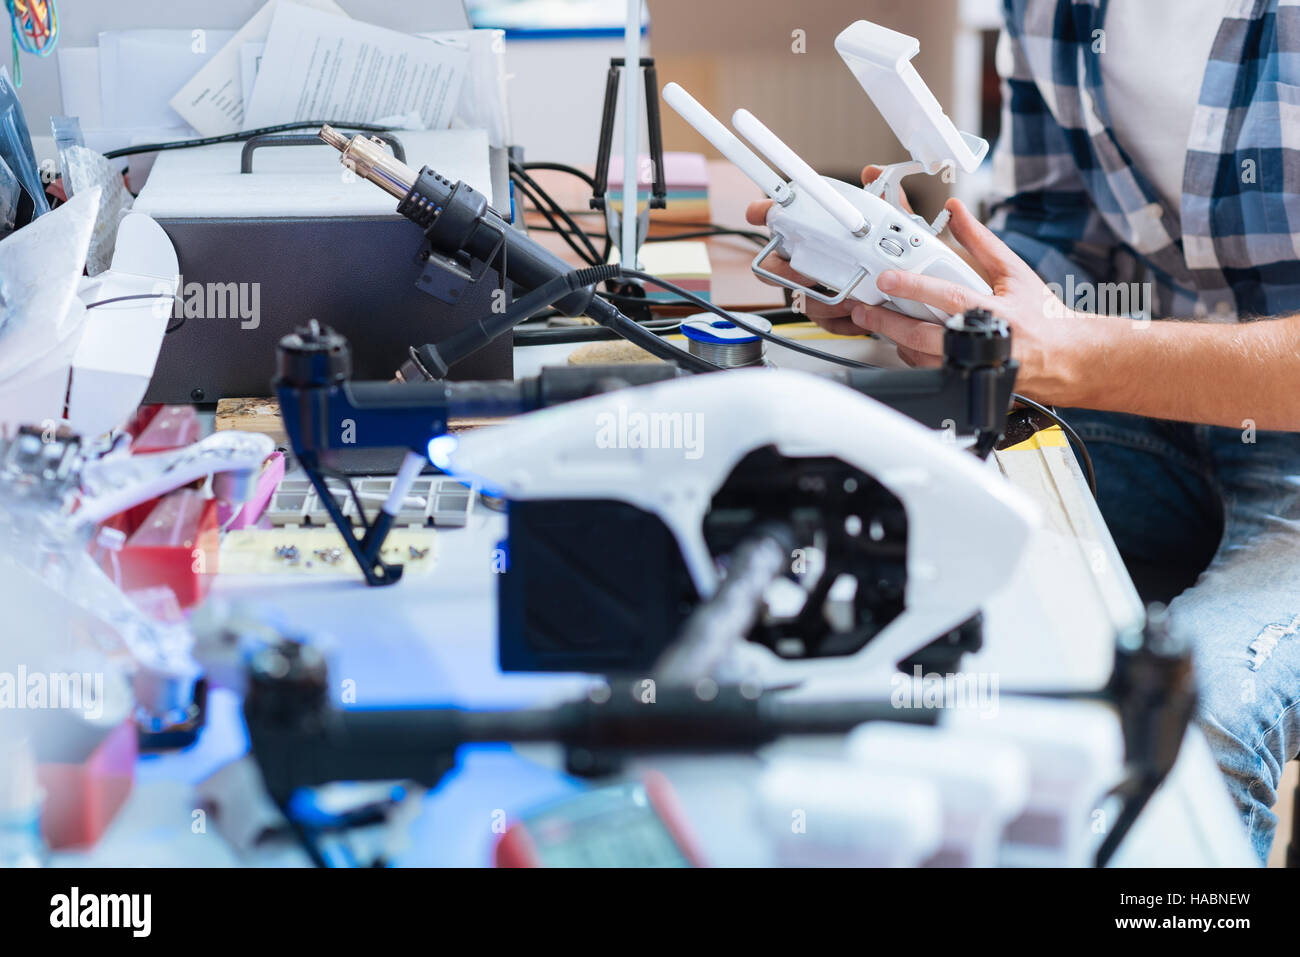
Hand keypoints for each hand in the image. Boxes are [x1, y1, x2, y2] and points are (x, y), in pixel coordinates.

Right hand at [745, 165, 912, 336]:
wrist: (902, 285)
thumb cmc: (884, 250)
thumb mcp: (890, 220)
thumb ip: (883, 197)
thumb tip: (874, 172)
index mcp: (810, 235)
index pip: (776, 219)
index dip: (762, 213)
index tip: (757, 213)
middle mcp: (804, 262)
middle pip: (772, 269)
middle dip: (787, 274)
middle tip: (808, 274)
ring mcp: (813, 291)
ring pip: (801, 300)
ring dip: (823, 301)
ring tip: (848, 298)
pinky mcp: (827, 315)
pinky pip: (824, 323)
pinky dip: (841, 322)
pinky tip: (857, 315)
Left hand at [847, 198, 1097, 403]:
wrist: (1065, 359)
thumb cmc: (1042, 317)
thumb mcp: (1013, 272)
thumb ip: (980, 242)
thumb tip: (955, 212)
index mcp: (995, 311)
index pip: (948, 298)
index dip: (915, 288)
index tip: (887, 280)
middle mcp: (982, 341)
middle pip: (924, 336)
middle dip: (888, 323)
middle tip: (864, 311)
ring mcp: (973, 366)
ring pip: (922, 358)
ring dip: (896, 340)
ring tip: (876, 323)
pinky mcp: (967, 381)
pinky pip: (930, 371)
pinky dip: (913, 356)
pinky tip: (905, 342)